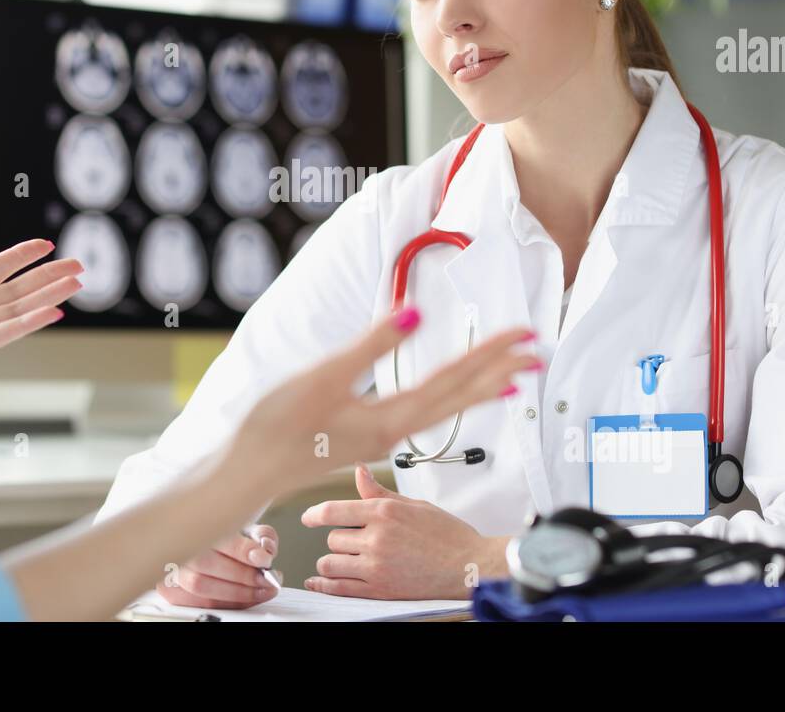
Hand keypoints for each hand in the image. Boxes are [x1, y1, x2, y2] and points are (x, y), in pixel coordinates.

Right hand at [155, 524, 282, 609]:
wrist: (196, 542)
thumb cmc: (222, 536)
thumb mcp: (246, 528)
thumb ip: (260, 535)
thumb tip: (266, 548)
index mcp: (197, 522)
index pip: (216, 536)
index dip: (243, 550)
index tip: (265, 559)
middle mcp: (179, 543)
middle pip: (206, 563)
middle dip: (243, 576)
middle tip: (267, 580)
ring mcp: (171, 568)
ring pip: (199, 585)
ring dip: (236, 593)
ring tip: (260, 591)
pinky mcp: (170, 589)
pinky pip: (197, 602)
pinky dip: (224, 603)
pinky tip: (243, 599)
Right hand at [159, 308, 538, 610]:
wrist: (247, 471)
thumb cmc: (276, 426)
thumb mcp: (322, 377)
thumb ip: (370, 346)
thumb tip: (415, 313)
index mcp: (390, 418)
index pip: (454, 379)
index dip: (490, 354)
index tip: (523, 335)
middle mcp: (395, 431)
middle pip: (460, 396)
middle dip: (500, 370)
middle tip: (537, 350)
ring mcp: (383, 437)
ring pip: (447, 408)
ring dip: (482, 387)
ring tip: (514, 376)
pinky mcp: (369, 436)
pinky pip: (426, 415)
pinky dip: (451, 401)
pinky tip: (454, 397)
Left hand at [301, 464, 497, 599]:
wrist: (469, 566)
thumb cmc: (447, 535)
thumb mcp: (413, 505)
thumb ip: (380, 492)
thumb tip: (359, 472)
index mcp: (384, 512)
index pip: (334, 510)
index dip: (314, 514)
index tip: (307, 517)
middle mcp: (376, 538)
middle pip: (333, 538)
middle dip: (339, 539)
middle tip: (352, 540)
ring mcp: (376, 566)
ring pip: (331, 563)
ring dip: (332, 561)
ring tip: (342, 559)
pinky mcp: (380, 589)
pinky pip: (340, 588)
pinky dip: (324, 586)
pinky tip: (319, 582)